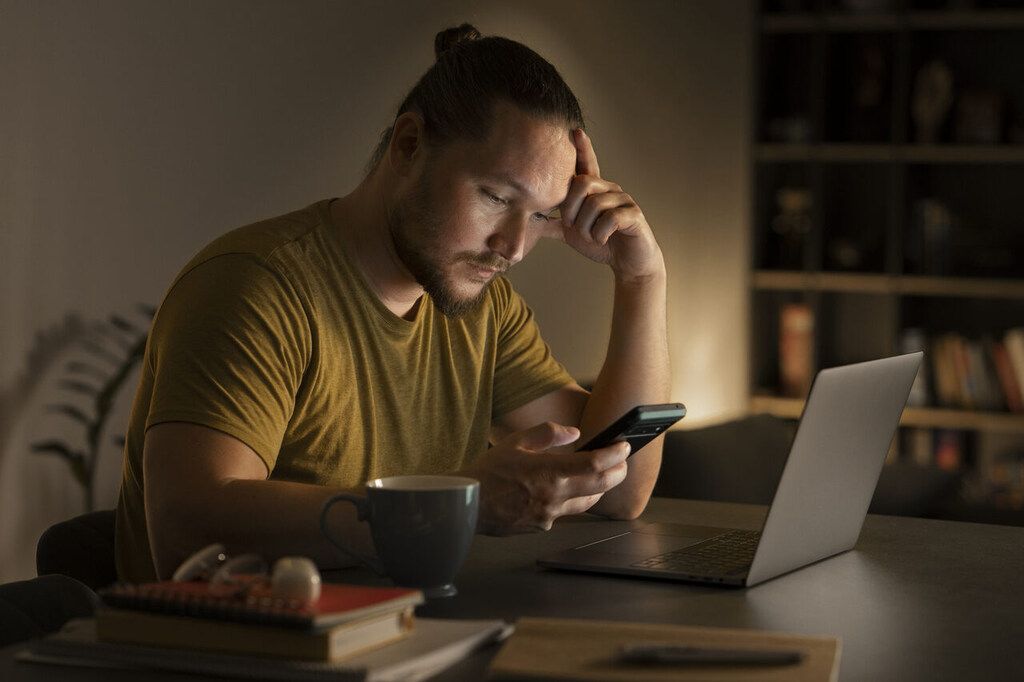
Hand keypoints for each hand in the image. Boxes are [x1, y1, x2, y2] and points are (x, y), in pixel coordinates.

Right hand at [463, 422, 630, 534]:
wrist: (468, 503)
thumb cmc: (488, 472)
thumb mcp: (516, 441)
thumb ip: (548, 433)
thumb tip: (574, 433)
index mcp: (548, 471)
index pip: (595, 464)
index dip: (615, 454)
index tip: (623, 446)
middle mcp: (554, 495)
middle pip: (601, 486)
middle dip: (618, 472)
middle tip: (622, 461)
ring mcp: (550, 515)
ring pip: (588, 502)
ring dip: (600, 488)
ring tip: (602, 475)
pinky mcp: (543, 526)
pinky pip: (566, 512)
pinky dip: (572, 499)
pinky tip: (566, 490)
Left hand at [546, 129, 664, 282]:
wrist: (628, 262)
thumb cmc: (602, 243)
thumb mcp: (572, 233)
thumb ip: (553, 224)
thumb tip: (528, 219)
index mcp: (595, 191)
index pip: (587, 164)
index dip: (582, 148)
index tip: (576, 131)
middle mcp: (610, 190)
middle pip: (582, 183)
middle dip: (570, 208)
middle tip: (571, 225)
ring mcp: (623, 201)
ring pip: (594, 204)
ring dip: (585, 227)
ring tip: (590, 237)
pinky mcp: (633, 215)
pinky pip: (610, 219)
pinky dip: (599, 234)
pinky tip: (602, 239)